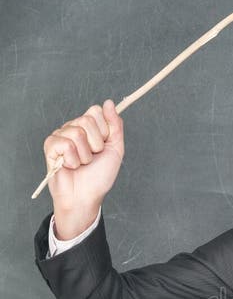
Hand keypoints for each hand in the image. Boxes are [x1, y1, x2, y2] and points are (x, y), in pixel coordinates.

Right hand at [43, 99, 123, 217]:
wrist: (86, 196)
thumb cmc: (99, 176)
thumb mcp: (116, 149)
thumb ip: (115, 125)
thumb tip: (108, 102)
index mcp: (89, 127)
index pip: (96, 111)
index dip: (104, 131)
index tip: (103, 146)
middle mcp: (73, 128)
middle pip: (87, 120)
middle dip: (95, 144)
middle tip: (92, 158)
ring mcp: (60, 136)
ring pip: (77, 133)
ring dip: (84, 155)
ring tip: (81, 163)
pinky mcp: (50, 146)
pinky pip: (65, 144)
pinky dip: (72, 160)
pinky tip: (70, 166)